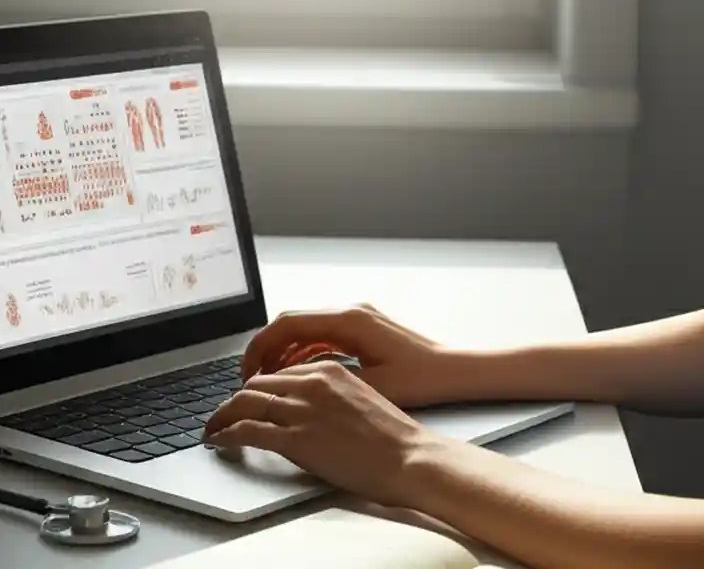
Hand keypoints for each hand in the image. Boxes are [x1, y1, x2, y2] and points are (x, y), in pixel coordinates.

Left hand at [203, 360, 440, 507]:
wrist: (408, 457)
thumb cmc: (394, 436)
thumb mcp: (362, 397)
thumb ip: (333, 394)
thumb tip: (311, 406)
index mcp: (329, 369)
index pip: (279, 373)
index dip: (259, 388)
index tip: (251, 399)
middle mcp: (311, 383)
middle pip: (256, 384)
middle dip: (236, 399)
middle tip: (226, 413)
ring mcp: (301, 409)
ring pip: (244, 404)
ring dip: (223, 416)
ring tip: (213, 427)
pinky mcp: (294, 438)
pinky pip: (246, 430)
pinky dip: (226, 433)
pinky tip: (219, 440)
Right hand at [244, 304, 460, 408]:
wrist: (457, 370)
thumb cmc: (422, 378)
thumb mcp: (370, 385)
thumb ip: (327, 382)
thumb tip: (290, 390)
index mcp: (348, 320)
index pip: (288, 324)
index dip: (260, 346)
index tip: (246, 371)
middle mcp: (351, 311)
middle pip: (293, 323)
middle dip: (267, 349)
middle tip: (251, 377)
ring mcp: (358, 318)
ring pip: (308, 329)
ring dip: (286, 351)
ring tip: (270, 381)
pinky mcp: (365, 328)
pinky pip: (325, 336)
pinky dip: (306, 352)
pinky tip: (300, 375)